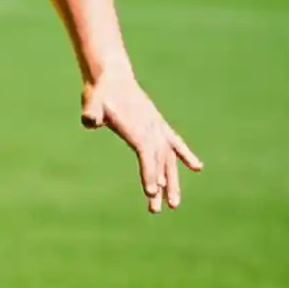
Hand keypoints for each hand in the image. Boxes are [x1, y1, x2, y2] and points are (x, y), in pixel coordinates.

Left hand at [81, 70, 201, 212]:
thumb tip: (91, 120)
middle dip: (161, 186)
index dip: (149, 172)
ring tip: (173, 205)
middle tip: (158, 209)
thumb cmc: (99, 93)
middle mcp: (150, 128)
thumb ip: (91, 113)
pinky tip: (197, 167)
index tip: (151, 191)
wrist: (111, 77)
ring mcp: (156, 127)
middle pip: (159, 162)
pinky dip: (185, 155)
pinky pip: (174, 143)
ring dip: (171, 181)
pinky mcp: (157, 125)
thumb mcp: (92, 102)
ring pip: (168, 158)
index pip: (146, 154)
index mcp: (136, 127)